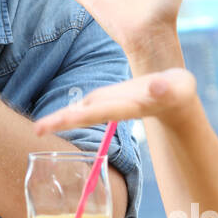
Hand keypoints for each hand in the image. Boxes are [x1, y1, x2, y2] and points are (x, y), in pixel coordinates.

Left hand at [32, 67, 197, 133]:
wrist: (177, 98)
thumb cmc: (180, 92)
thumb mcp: (178, 87)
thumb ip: (167, 89)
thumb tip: (156, 86)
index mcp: (130, 106)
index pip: (103, 110)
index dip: (84, 114)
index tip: (67, 118)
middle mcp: (116, 107)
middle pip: (85, 115)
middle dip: (62, 122)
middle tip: (37, 130)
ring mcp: (111, 105)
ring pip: (81, 111)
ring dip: (60, 119)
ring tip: (38, 128)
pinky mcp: (109, 99)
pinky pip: (86, 107)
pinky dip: (70, 112)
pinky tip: (55, 119)